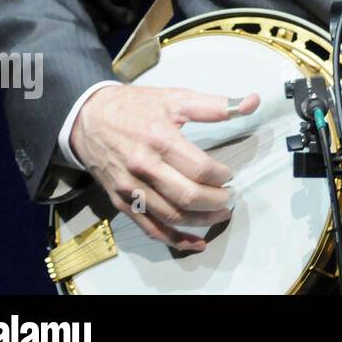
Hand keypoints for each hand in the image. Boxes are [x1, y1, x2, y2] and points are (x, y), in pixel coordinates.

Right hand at [70, 85, 259, 250]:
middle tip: (231, 197)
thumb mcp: (175, 98)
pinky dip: (174, 239)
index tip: (230, 174)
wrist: (88, 118)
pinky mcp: (121, 201)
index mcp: (159, 139)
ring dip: (201, 220)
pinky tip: (195, 242)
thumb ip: (215, 105)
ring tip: (220, 214)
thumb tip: (253, 102)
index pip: (199, 168)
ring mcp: (130, 187)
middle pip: (187, 195)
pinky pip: (149, 227)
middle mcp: (143, 167)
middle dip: (216, 201)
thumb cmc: (135, 107)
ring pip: (171, 215)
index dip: (221, 175)